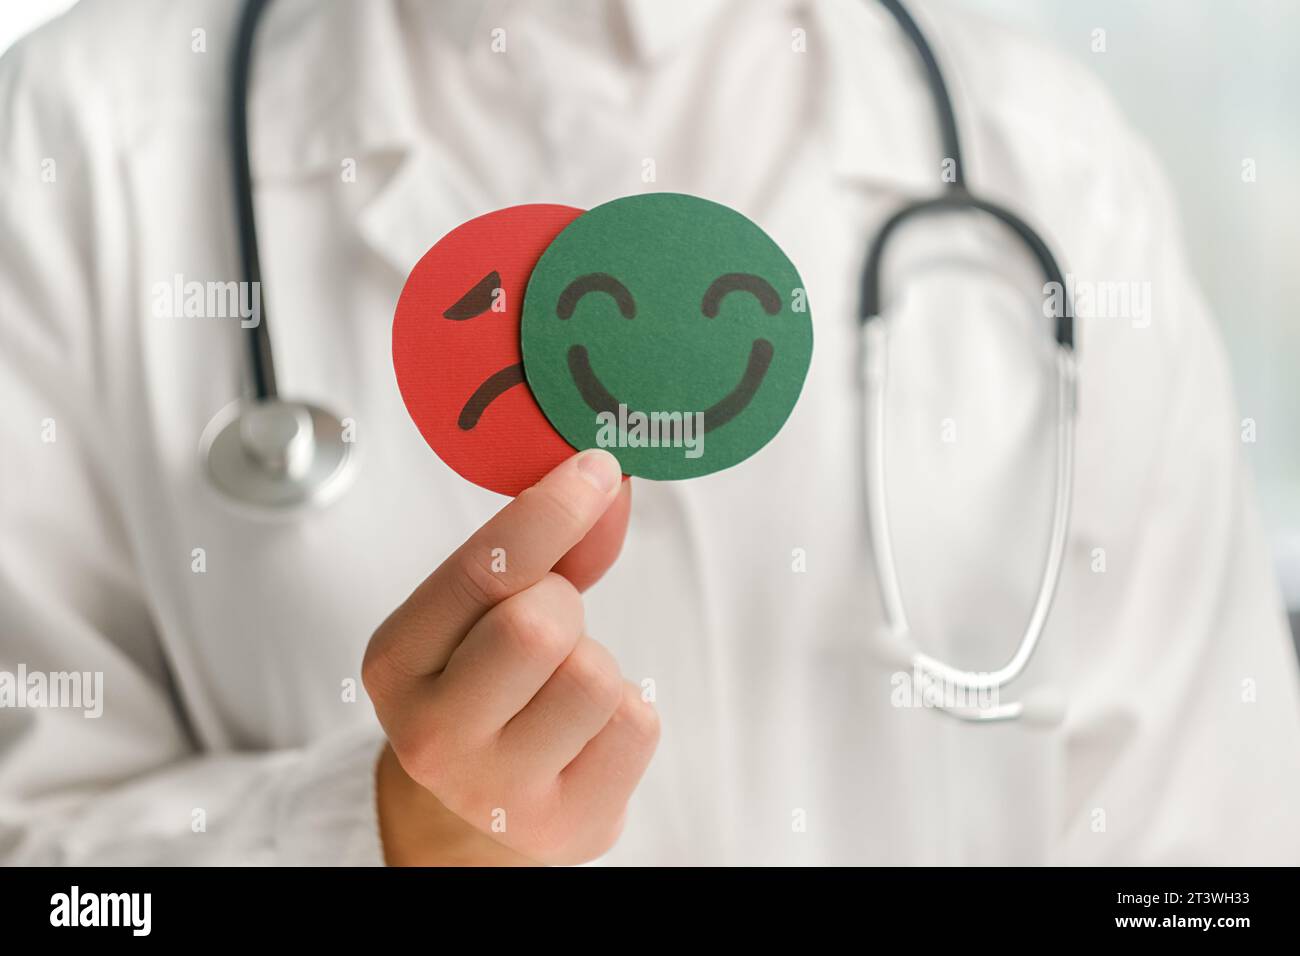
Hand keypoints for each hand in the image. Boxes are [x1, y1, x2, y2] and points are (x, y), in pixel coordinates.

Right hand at [362, 449, 657, 865]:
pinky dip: (627, 711)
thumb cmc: (489, 688)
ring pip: (593, 678)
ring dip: (597, 664)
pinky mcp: (565, 825)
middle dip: (564, 604)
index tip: (596, 467)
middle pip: (538, 626)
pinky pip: (636, 725)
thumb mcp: (485, 614)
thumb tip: (609, 479)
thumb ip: (547, 545)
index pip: (480, 572)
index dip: (549, 511)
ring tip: (564, 687)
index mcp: (396, 662)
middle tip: (552, 620)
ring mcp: (496, 790)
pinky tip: (588, 730)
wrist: (480, 812)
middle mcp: (431, 733)